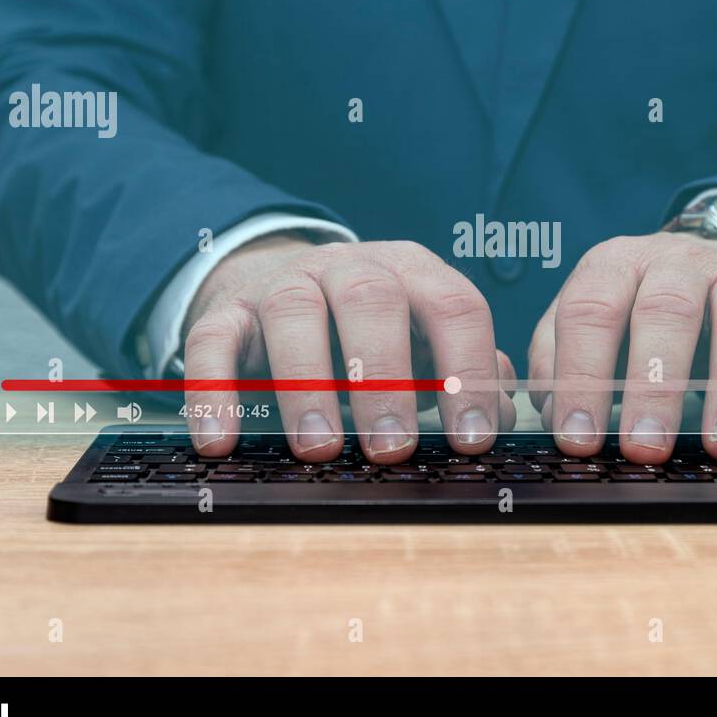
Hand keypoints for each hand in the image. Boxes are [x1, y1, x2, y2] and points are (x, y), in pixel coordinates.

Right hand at [181, 236, 516, 461]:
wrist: (277, 281)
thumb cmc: (371, 331)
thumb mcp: (424, 340)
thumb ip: (466, 372)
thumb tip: (504, 419)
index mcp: (415, 271)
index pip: (455, 306)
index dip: (468, 371)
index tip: (472, 440)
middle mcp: (352, 266)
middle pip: (373, 300)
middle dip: (386, 377)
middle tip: (393, 448)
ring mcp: (285, 282)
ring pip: (294, 312)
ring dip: (308, 383)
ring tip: (319, 450)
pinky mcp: (226, 310)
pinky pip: (212, 340)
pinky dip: (213, 388)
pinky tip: (219, 440)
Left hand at [528, 232, 716, 462]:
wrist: (710, 261)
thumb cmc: (634, 308)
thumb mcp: (589, 321)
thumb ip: (558, 362)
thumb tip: (557, 423)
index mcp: (616, 263)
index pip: (591, 312)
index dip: (582, 376)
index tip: (579, 439)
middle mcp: (678, 260)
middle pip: (667, 311)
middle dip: (655, 385)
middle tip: (645, 449)